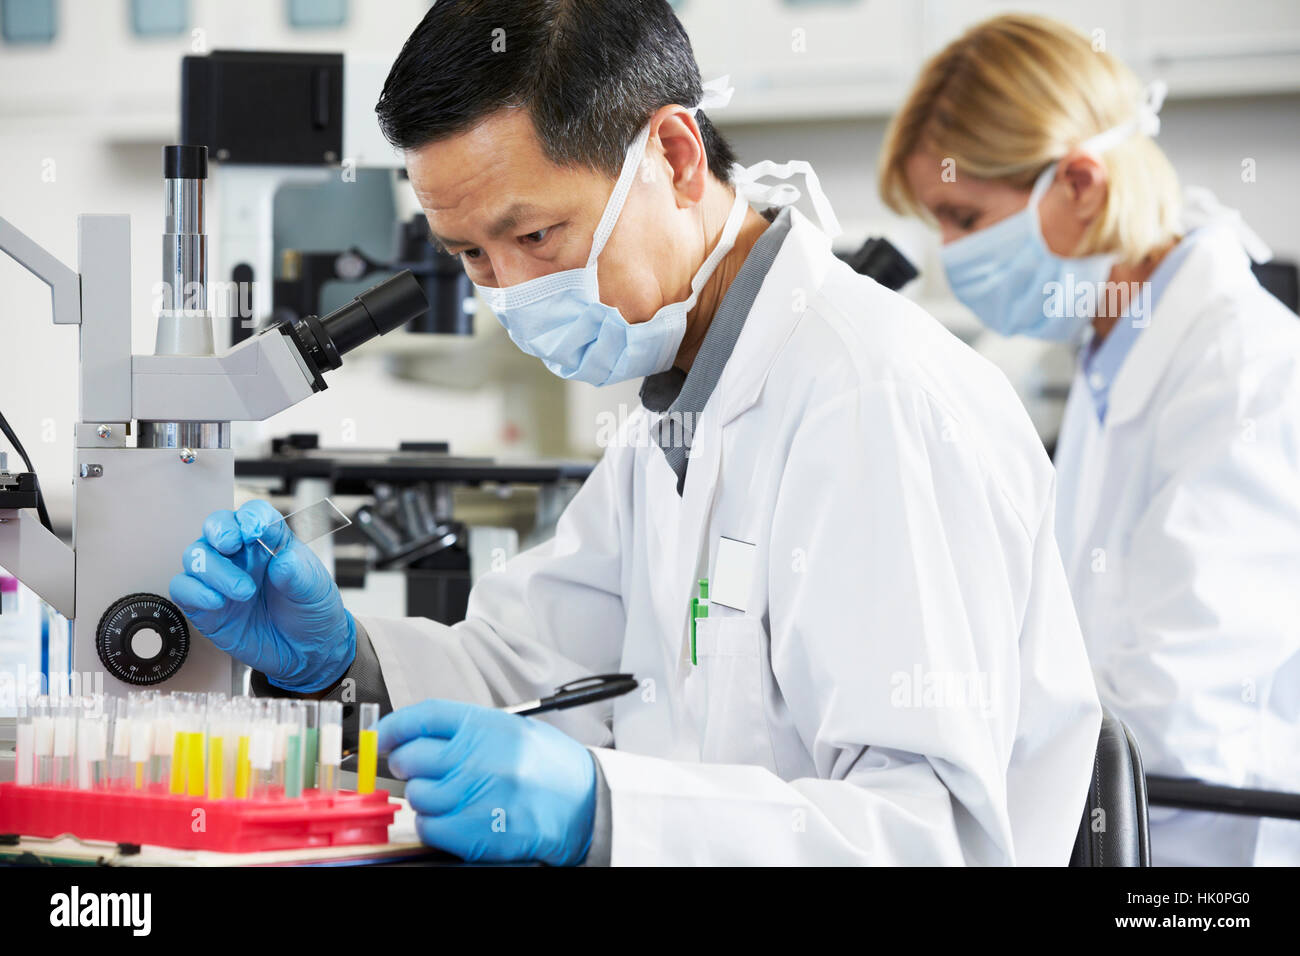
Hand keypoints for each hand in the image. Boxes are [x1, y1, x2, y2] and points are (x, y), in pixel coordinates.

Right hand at [168, 499, 355, 692]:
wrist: (305, 652)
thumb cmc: (310, 612)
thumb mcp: (315, 589)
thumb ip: (298, 573)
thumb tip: (282, 561)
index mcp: (269, 542)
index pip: (253, 515)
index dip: (251, 517)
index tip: (257, 529)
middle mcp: (241, 556)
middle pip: (216, 527)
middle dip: (220, 530)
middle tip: (233, 544)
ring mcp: (220, 580)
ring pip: (195, 556)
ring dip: (214, 569)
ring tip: (243, 591)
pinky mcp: (206, 606)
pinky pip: (184, 589)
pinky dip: (195, 592)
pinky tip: (217, 603)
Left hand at [378, 699, 596, 865]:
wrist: (587, 805)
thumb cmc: (550, 768)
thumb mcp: (513, 731)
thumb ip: (469, 731)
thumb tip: (418, 736)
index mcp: (488, 726)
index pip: (425, 716)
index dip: (395, 726)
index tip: (382, 737)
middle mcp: (479, 756)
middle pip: (412, 756)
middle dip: (407, 764)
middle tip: (419, 769)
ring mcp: (477, 794)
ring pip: (418, 794)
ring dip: (425, 796)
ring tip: (449, 795)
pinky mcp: (477, 831)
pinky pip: (430, 826)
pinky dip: (433, 824)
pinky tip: (453, 818)